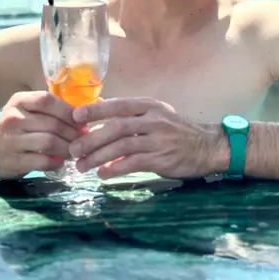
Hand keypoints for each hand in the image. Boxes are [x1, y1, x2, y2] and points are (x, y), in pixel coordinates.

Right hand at [0, 91, 78, 178]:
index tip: (82, 121)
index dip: (69, 111)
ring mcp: (12, 140)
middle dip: (73, 133)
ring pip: (49, 142)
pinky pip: (42, 161)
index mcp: (19, 101)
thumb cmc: (13, 127)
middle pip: (52, 124)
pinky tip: (60, 163)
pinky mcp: (13, 161)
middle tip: (83, 140)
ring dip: (67, 148)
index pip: (48, 100)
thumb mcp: (24, 110)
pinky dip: (56, 162)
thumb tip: (84, 114)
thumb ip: (48, 108)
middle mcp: (14, 118)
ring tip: (75, 152)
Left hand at [69, 97, 228, 179]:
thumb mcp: (155, 114)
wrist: (206, 146)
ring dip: (98, 157)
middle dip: (91, 139)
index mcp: (149, 105)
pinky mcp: (162, 159)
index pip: (118, 105)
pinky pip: (133, 163)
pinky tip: (102, 174)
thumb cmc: (175, 130)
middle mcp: (153, 119)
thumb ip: (130, 113)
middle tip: (72, 149)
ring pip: (122, 146)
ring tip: (82, 166)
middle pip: (116, 127)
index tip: (75, 117)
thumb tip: (98, 109)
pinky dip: (115, 168)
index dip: (96, 110)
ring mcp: (158, 139)